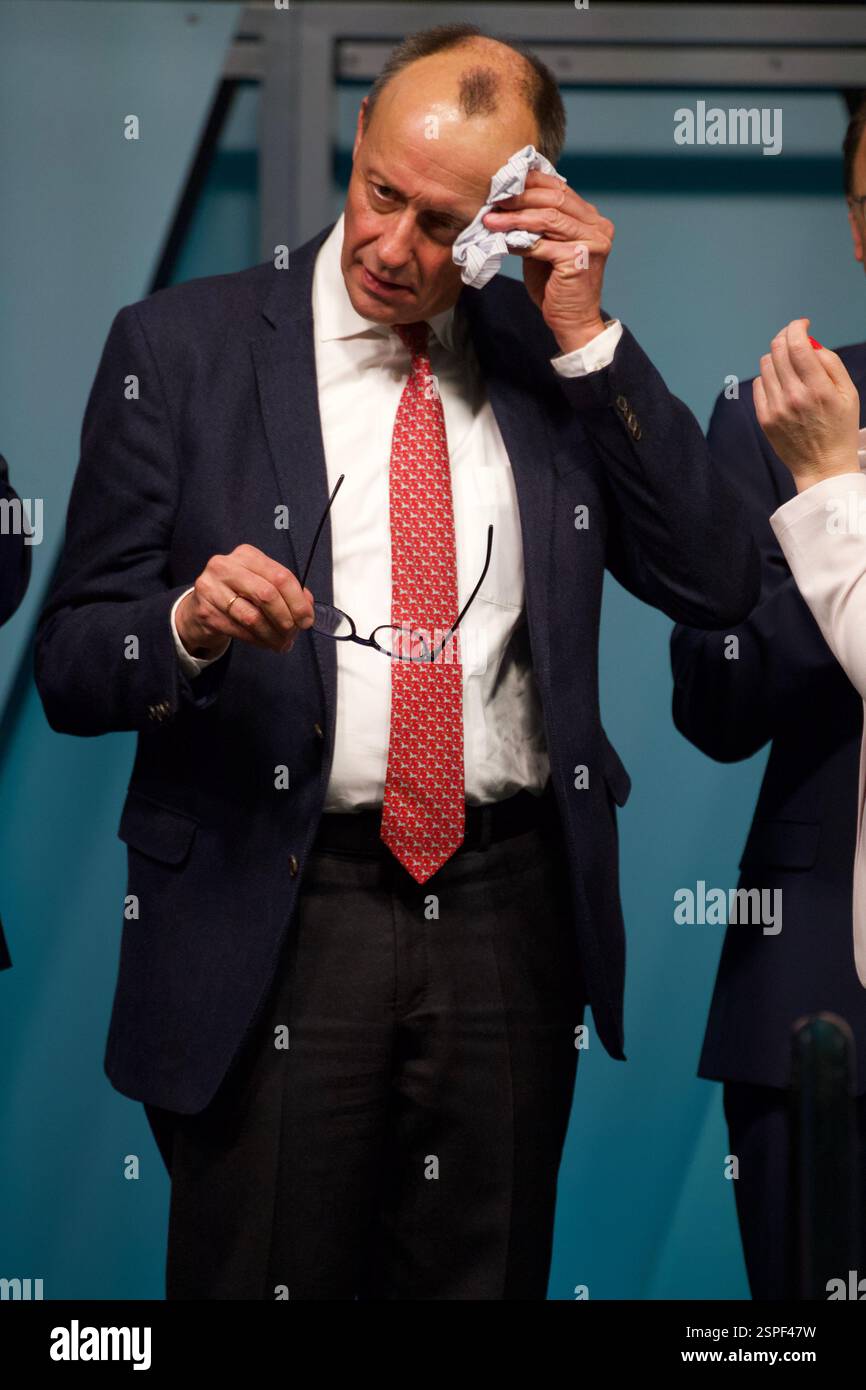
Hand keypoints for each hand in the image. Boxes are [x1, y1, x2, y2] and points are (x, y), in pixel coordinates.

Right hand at [176, 544, 314, 657]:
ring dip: (272, 635)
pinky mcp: (206, 611)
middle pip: (267, 595)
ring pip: (253, 617)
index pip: (280, 576)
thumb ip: (286, 591)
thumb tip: (308, 607)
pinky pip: (240, 630)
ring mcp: (211, 588)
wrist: (200, 608)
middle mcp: (226, 566)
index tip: (307, 620)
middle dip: (286, 619)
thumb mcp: (262, 583)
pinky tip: (265, 643)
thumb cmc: (237, 594)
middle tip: (293, 633)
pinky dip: (258, 641)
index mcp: (247, 555)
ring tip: (281, 643)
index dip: (298, 601)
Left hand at [482, 169, 612, 352]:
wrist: (573, 322)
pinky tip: (502, 241)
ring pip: (548, 218)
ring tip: (491, 219)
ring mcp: (592, 242)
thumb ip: (537, 226)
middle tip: (495, 198)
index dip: (533, 181)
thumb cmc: (557, 287)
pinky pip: (541, 244)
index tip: (505, 181)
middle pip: (555, 199)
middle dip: (521, 196)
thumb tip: (507, 204)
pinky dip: (519, 241)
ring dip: (515, 218)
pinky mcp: (579, 258)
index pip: (561, 189)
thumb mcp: (546, 248)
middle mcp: (598, 226)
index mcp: (592, 219)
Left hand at [753, 318, 860, 491]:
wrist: (823, 466)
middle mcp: (793, 396)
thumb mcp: (848, 393)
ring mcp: (776, 408)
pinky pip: (759, 384)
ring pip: (766, 364)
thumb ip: (830, 363)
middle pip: (777, 349)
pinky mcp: (764, 418)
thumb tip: (810, 343)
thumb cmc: (839, 427)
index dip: (797, 327)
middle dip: (786, 336)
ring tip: (790, 365)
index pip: (797, 345)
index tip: (802, 324)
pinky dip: (769, 376)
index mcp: (818, 388)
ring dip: (777, 356)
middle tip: (794, 338)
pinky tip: (781, 383)